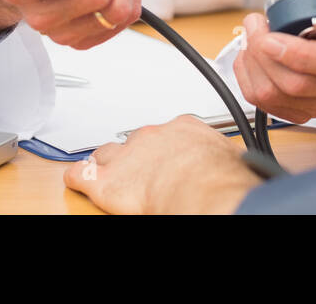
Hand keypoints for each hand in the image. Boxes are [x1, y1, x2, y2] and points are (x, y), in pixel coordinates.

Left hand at [63, 115, 261, 213]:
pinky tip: (76, 180)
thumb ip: (221, 156)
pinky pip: (80, 173)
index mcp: (182, 128)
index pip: (169, 132)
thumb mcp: (228, 157)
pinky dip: (77, 177)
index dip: (166, 146)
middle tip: (141, 168)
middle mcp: (151, 136)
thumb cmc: (218, 175)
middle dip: (136, 153)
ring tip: (106, 170)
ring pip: (106, 153)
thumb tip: (239, 167)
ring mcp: (126, 157)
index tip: (170, 154)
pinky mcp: (105, 181)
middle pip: (135, 140)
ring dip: (106, 162)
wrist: (199, 186)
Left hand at [233, 0, 315, 123]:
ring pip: (273, 95)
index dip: (300, 54)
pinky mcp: (297, 111)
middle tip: (254, 25)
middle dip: (263, 53)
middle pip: (296, 84)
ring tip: (251, 36)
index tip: (270, 37)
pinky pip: (262, 102)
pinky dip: (247, 76)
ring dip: (252, 63)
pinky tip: (251, 55)